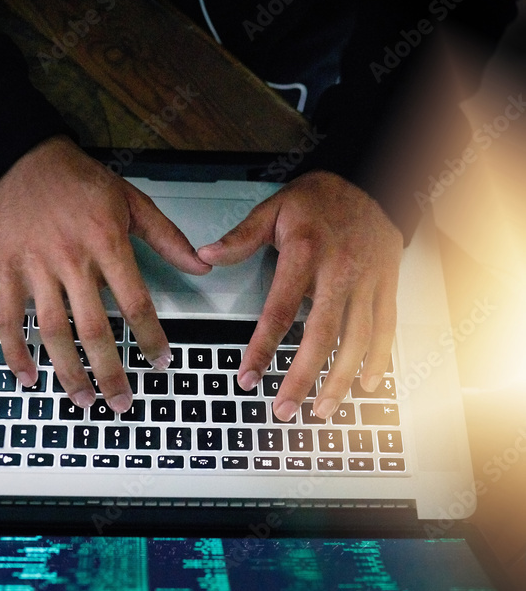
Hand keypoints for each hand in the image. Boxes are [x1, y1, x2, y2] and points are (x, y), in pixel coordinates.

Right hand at [0, 136, 210, 410]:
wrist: (27, 158)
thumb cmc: (82, 180)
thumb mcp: (132, 200)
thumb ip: (168, 237)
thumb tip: (201, 266)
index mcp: (106, 242)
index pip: (134, 301)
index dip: (149, 336)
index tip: (160, 360)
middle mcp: (71, 259)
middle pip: (93, 328)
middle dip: (109, 372)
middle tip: (122, 402)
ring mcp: (36, 267)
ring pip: (52, 330)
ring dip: (67, 371)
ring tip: (83, 400)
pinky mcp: (7, 270)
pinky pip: (8, 318)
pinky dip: (15, 351)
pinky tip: (28, 377)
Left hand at [196, 171, 402, 419]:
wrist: (370, 180)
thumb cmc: (320, 198)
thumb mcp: (274, 208)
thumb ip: (240, 237)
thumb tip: (205, 255)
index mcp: (306, 254)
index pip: (279, 311)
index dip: (262, 348)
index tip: (248, 377)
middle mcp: (339, 272)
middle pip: (321, 336)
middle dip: (302, 378)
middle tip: (284, 409)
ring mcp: (367, 282)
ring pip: (357, 340)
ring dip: (339, 380)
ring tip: (321, 410)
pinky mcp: (386, 286)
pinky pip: (385, 328)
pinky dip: (378, 359)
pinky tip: (367, 385)